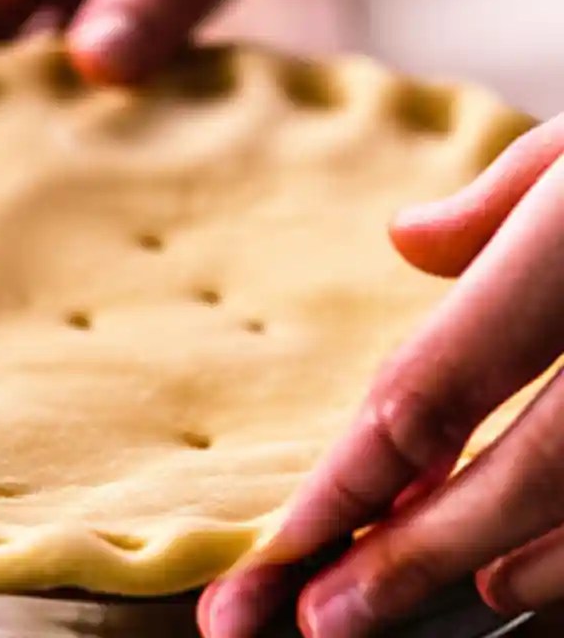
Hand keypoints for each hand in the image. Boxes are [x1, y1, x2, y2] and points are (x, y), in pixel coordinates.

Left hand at [198, 112, 563, 636]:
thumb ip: (498, 199)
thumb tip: (408, 244)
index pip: (430, 393)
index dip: (346, 487)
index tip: (274, 553)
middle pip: (510, 477)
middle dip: (405, 562)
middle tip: (310, 622)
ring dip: (498, 569)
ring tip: (401, 606)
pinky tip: (520, 577)